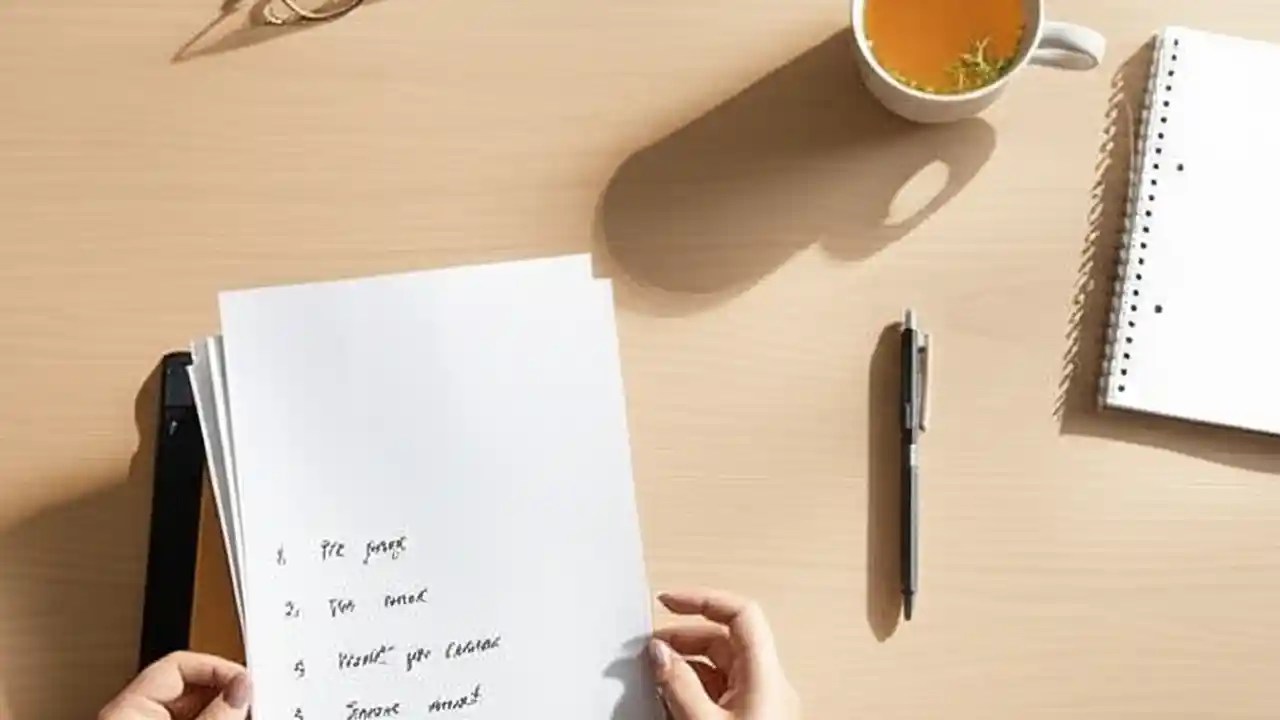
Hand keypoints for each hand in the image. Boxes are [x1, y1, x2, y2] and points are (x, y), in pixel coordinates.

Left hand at [98, 652, 251, 719]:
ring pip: (189, 705)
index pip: (179, 662)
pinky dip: (208, 718)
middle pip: (186, 684)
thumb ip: (216, 713)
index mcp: (126, 706)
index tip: (244, 681)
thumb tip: (241, 688)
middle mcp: (129, 714)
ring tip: (240, 711)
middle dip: (221, 689)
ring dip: (219, 706)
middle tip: (246, 698)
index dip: (216, 667)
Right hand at [649, 589, 799, 719]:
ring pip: (720, 666)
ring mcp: (763, 703)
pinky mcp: (753, 719)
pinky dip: (694, 685)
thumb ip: (679, 685)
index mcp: (766, 675)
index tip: (670, 600)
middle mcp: (769, 684)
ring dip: (687, 663)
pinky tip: (672, 696)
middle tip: (653, 645)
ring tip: (656, 672)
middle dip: (685, 636)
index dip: (702, 599)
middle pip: (725, 639)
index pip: (740, 613)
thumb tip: (661, 654)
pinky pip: (721, 690)